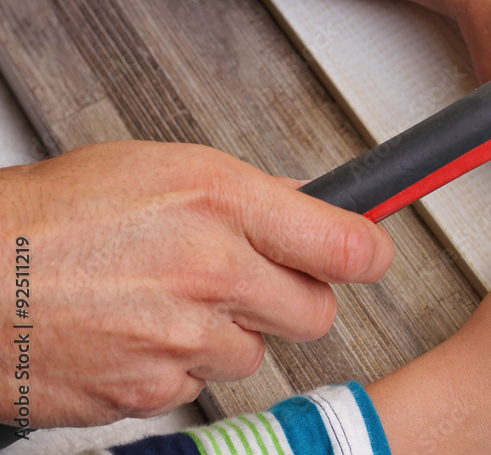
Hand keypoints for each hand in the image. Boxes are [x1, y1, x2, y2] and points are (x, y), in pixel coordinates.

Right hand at [0, 141, 392, 426]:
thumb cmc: (52, 217)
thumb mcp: (161, 166)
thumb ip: (249, 192)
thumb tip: (309, 204)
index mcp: (220, 204)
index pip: (346, 244)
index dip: (368, 251)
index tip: (370, 253)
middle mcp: (210, 273)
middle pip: (315, 313)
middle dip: (296, 299)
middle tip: (256, 280)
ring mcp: (182, 339)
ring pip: (255, 354)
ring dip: (229, 333)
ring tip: (169, 300)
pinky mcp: (151, 391)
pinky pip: (199, 386)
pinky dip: (180, 365)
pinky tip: (139, 332)